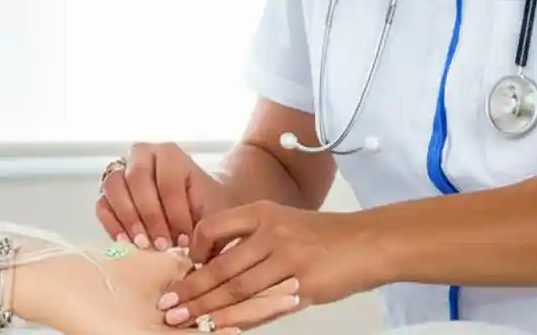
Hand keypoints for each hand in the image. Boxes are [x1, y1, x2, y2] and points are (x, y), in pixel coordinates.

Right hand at [96, 143, 233, 251]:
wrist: (194, 208)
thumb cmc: (206, 207)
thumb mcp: (214, 211)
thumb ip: (206, 225)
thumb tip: (193, 249)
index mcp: (169, 153)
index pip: (168, 179)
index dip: (175, 212)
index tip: (184, 240)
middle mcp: (141, 155)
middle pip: (136, 178)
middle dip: (151, 215)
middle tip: (162, 245)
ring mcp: (120, 170)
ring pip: (114, 187)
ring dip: (128, 218)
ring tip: (144, 244)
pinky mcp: (107, 193)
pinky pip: (102, 205)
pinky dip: (112, 224)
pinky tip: (126, 243)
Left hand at [156, 201, 379, 330]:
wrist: (368, 243)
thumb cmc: (323, 236)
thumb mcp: (283, 222)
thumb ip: (251, 239)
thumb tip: (211, 267)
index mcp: (262, 213)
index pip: (213, 227)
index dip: (194, 250)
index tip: (184, 270)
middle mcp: (272, 234)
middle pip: (221, 267)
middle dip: (192, 291)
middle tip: (168, 306)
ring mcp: (288, 261)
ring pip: (238, 291)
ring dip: (208, 310)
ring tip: (184, 322)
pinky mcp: (304, 286)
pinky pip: (264, 308)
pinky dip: (240, 321)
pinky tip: (221, 329)